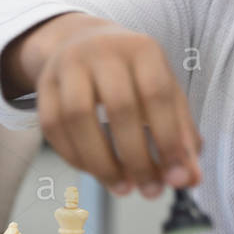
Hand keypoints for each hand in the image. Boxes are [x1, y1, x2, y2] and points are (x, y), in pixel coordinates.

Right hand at [19, 14, 202, 197]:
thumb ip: (181, 134)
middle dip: (137, 158)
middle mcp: (102, 51)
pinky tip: (96, 173)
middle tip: (151, 191)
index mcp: (141, 49)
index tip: (177, 178)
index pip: (157, 94)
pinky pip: (53, 127)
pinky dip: (75, 157)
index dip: (169, 139)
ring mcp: (67, 66)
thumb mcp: (165, 93)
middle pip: (119, 107)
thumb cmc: (133, 76)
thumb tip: (190, 178)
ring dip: (101, 163)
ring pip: (78, 118)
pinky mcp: (43, 85)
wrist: (83, 43)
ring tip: (123, 188)